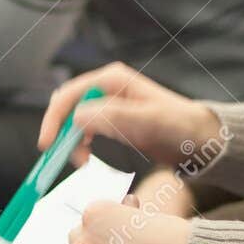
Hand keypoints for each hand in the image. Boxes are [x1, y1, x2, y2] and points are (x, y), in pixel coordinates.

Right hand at [39, 62, 218, 168]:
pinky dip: (79, 145)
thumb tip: (77, 117)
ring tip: (82, 163)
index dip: (53, 120)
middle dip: (58, 133)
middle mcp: (106, 87)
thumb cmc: (178, 127)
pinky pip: (83, 130)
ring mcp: (108, 103)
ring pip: (72, 120)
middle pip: (66, 106)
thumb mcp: (148, 122)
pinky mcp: (111, 119)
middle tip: (60, 161)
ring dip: (69, 142)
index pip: (68, 95)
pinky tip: (87, 159)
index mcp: (111, 80)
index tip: (47, 146)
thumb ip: (113, 117)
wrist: (197, 139)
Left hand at [49, 198, 189, 243]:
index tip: (105, 231)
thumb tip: (122, 207)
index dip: (97, 225)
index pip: (85, 218)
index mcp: (95, 214)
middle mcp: (85, 241)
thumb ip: (123, 213)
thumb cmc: (171, 238)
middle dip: (88, 242)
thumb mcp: (144, 214)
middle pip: (75, 240)